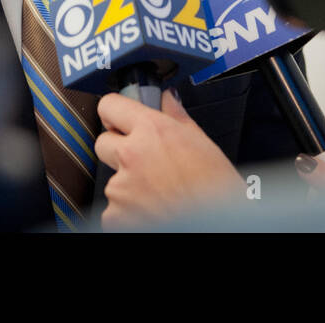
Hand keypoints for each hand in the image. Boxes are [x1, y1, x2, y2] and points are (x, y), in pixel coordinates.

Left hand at [95, 89, 243, 229]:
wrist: (221, 225)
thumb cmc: (218, 190)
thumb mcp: (202, 144)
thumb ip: (176, 117)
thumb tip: (167, 99)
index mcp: (153, 131)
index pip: (110, 105)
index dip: (115, 112)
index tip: (120, 120)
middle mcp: (132, 155)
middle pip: (103, 142)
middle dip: (118, 149)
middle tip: (143, 161)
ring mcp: (120, 188)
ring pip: (111, 179)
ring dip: (126, 185)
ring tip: (157, 193)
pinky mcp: (115, 216)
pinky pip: (113, 209)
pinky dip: (127, 212)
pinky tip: (152, 210)